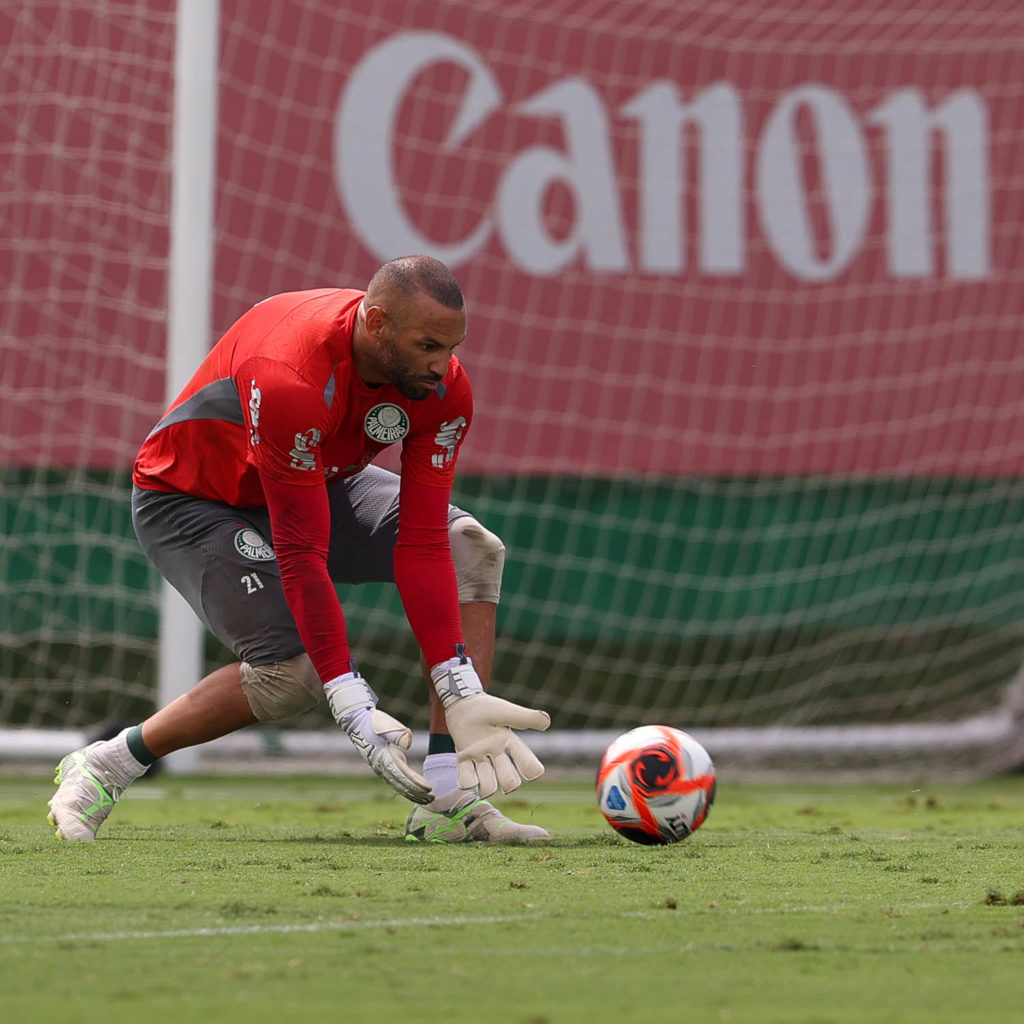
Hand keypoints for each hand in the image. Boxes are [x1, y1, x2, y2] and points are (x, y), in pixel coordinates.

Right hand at [325, 670, 432, 803]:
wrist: (357, 723)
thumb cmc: (374, 723)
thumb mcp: (386, 724)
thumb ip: (397, 733)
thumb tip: (409, 744)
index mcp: (384, 758)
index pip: (402, 775)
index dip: (415, 783)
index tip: (428, 788)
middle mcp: (382, 767)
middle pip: (401, 785)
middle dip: (417, 793)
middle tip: (433, 798)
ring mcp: (382, 769)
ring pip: (399, 786)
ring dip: (413, 794)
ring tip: (428, 799)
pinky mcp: (384, 767)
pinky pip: (397, 781)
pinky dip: (407, 788)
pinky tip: (416, 792)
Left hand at [431, 655, 550, 797]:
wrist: (462, 702)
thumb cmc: (488, 707)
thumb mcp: (508, 711)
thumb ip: (527, 717)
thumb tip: (547, 723)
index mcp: (511, 743)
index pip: (528, 764)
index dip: (531, 770)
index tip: (532, 772)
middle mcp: (497, 754)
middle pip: (509, 781)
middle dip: (509, 783)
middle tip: (506, 782)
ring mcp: (480, 758)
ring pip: (488, 784)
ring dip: (487, 787)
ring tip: (482, 779)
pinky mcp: (464, 759)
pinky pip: (466, 778)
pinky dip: (467, 783)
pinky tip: (467, 781)